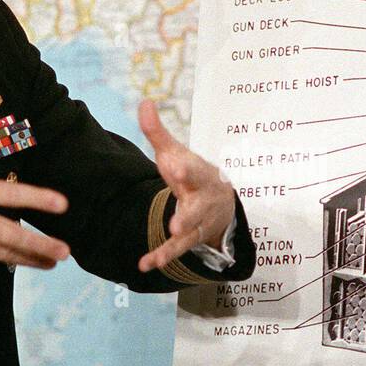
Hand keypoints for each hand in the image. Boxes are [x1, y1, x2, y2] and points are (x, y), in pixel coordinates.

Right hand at [0, 100, 71, 267]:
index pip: (11, 194)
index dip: (38, 199)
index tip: (62, 204)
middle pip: (11, 235)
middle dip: (40, 245)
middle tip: (64, 251)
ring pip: (1, 254)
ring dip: (29, 259)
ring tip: (52, 262)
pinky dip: (2, 260)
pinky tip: (22, 261)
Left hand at [136, 98, 234, 272]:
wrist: (221, 202)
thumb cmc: (194, 174)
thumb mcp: (177, 152)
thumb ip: (158, 132)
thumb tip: (144, 102)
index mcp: (200, 176)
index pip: (194, 171)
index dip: (187, 169)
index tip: (177, 166)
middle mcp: (202, 201)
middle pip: (196, 209)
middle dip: (188, 216)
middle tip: (177, 223)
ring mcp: (198, 222)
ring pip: (189, 234)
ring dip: (177, 242)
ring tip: (163, 250)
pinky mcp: (190, 239)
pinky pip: (176, 249)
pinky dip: (162, 257)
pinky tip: (145, 264)